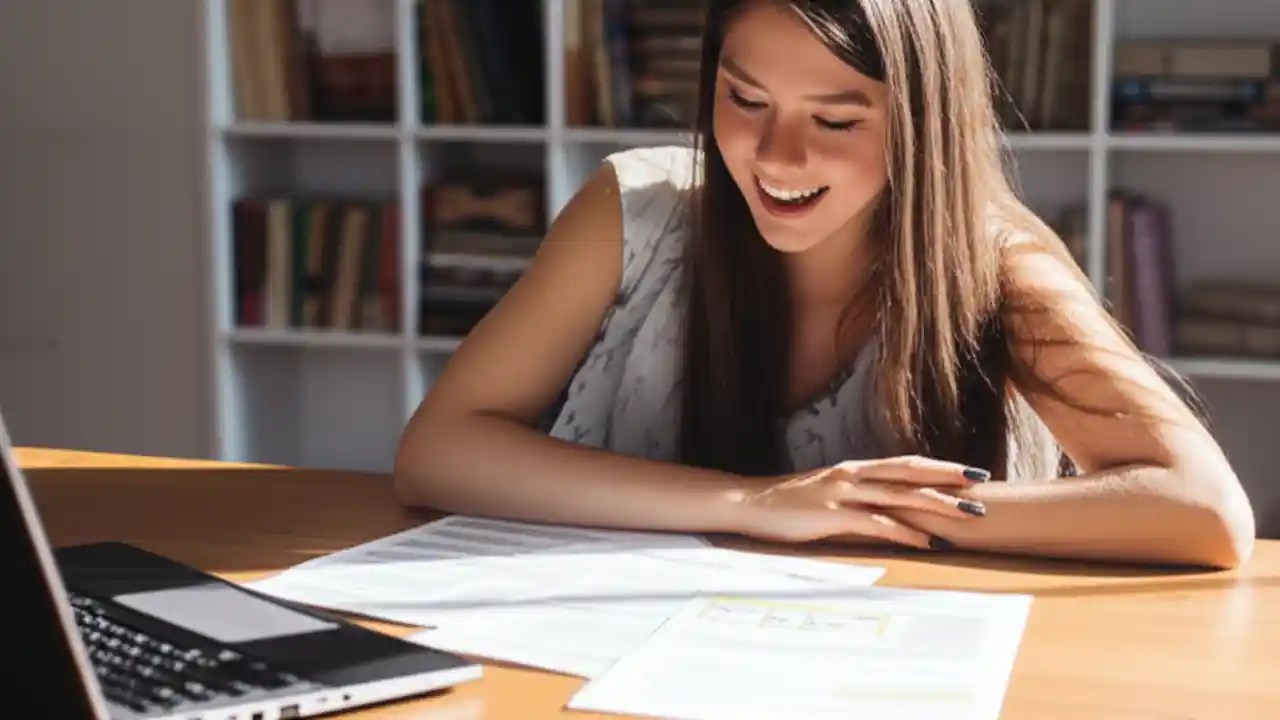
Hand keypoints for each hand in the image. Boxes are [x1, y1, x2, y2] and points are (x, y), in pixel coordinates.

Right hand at [734, 455, 989, 549]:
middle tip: (983, 486)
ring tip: (968, 515)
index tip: (971, 472)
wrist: (749, 504)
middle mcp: (853, 475)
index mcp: (855, 469)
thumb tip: (887, 510)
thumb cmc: (788, 503)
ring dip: (937, 506)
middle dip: (949, 479)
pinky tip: (927, 542)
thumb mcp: (827, 494)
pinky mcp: (832, 516)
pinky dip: (905, 532)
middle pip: (910, 474)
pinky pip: (877, 524)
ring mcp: (843, 494)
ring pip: (900, 496)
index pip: (905, 464)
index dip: (939, 467)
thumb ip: (857, 498)